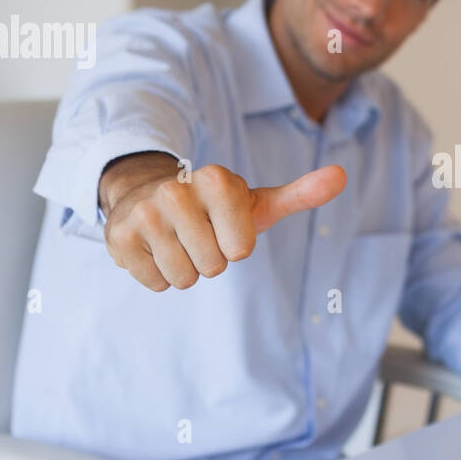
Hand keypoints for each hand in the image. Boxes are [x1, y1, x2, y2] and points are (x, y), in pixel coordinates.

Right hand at [99, 152, 345, 290]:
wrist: (149, 194)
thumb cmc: (214, 207)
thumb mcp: (257, 202)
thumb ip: (301, 193)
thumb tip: (342, 176)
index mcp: (217, 179)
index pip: (240, 249)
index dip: (235, 245)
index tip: (223, 225)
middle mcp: (177, 191)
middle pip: (213, 267)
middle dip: (209, 259)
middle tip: (197, 235)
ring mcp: (144, 213)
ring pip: (184, 278)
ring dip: (184, 268)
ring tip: (176, 241)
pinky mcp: (119, 238)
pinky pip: (155, 283)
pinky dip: (157, 274)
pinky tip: (154, 248)